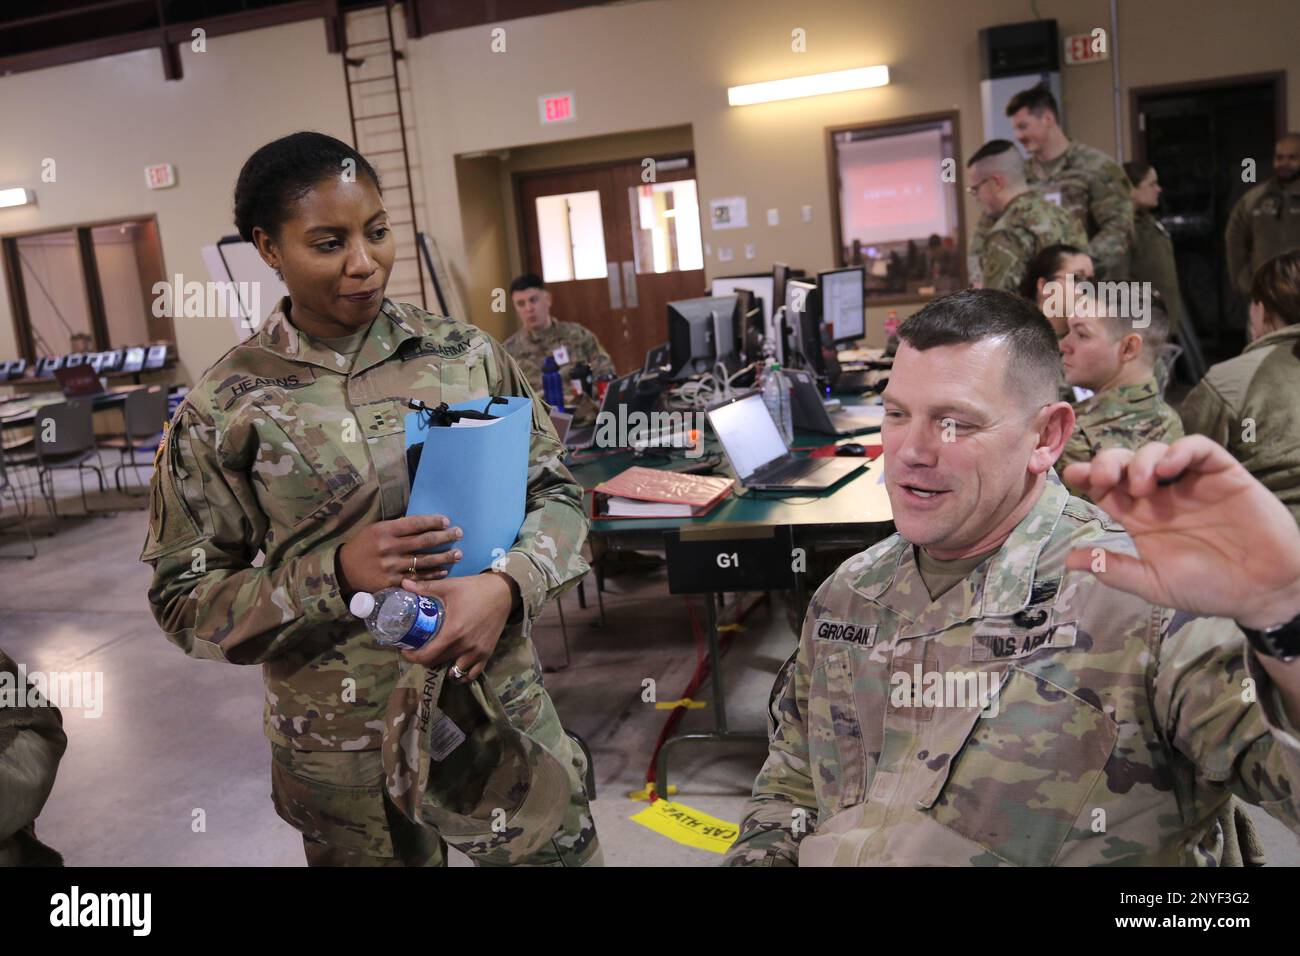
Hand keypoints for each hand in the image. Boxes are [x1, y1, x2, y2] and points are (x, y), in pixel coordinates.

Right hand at [336, 514, 462, 596]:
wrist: (345, 569)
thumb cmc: (364, 545)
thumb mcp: (376, 530)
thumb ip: (397, 527)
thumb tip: (424, 524)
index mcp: (385, 531)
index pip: (415, 524)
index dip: (433, 522)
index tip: (447, 521)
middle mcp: (389, 548)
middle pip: (424, 541)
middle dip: (445, 537)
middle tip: (459, 534)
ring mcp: (391, 566)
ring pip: (424, 561)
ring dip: (444, 557)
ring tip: (458, 553)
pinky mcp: (393, 582)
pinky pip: (418, 578)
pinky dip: (433, 574)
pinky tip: (445, 571)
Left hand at [398, 572, 515, 679]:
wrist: (504, 592)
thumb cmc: (474, 588)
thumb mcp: (449, 586)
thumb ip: (425, 587)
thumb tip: (403, 584)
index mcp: (452, 632)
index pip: (426, 656)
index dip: (412, 657)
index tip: (406, 650)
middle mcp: (464, 647)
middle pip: (437, 664)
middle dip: (424, 659)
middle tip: (418, 649)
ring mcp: (477, 653)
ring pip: (454, 672)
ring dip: (442, 668)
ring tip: (437, 657)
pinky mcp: (487, 654)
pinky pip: (472, 674)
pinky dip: (462, 674)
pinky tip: (454, 666)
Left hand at [1062, 437, 1299, 628]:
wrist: (1264, 591)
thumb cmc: (1208, 588)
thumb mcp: (1154, 583)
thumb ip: (1115, 570)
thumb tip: (1069, 560)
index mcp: (1139, 518)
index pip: (1105, 488)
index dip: (1087, 477)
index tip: (1072, 475)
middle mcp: (1161, 495)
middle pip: (1124, 463)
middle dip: (1107, 462)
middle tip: (1104, 478)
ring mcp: (1191, 482)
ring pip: (1156, 451)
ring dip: (1141, 460)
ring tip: (1142, 486)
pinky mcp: (1223, 473)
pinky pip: (1198, 448)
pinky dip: (1180, 450)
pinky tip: (1169, 467)